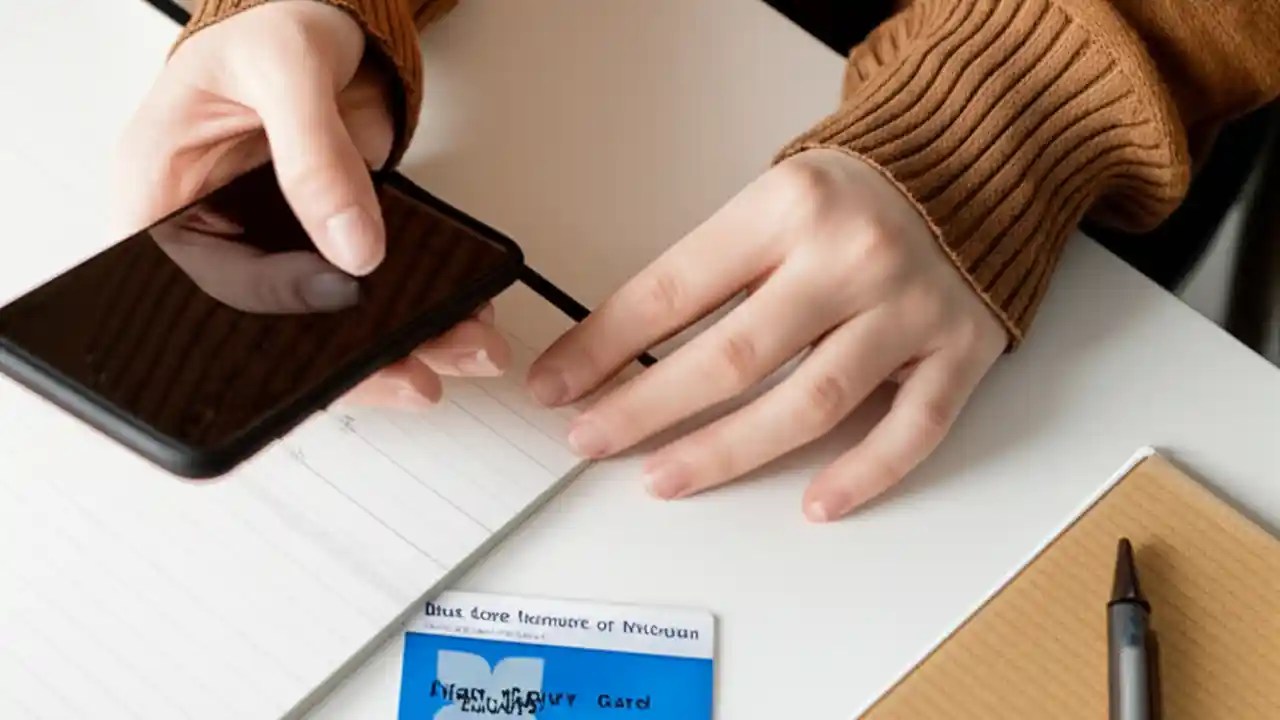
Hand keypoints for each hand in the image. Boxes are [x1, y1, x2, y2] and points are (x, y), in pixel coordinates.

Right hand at [112, 0, 507, 407]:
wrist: (322, 26)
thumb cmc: (267, 28)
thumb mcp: (285, 69)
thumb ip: (314, 155)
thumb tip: (355, 245)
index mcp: (158, 201)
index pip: (212, 282)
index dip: (280, 299)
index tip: (350, 292)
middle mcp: (212, 239)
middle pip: (268, 331)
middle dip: (348, 359)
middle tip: (416, 373)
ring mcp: (268, 252)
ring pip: (322, 330)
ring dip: (394, 346)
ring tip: (457, 349)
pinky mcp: (318, 254)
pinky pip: (359, 300)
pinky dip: (409, 312)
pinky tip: (455, 318)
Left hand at [528, 149, 1007, 520]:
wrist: (972, 163)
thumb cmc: (857, 192)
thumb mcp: (771, 200)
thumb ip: (712, 270)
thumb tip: (617, 353)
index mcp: (789, 205)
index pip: (675, 290)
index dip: (605, 348)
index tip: (557, 385)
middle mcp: (852, 255)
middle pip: (733, 356)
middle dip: (646, 408)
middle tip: (592, 440)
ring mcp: (910, 307)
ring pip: (810, 403)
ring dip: (728, 452)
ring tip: (664, 477)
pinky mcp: (960, 349)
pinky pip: (910, 430)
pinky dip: (862, 474)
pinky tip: (816, 503)